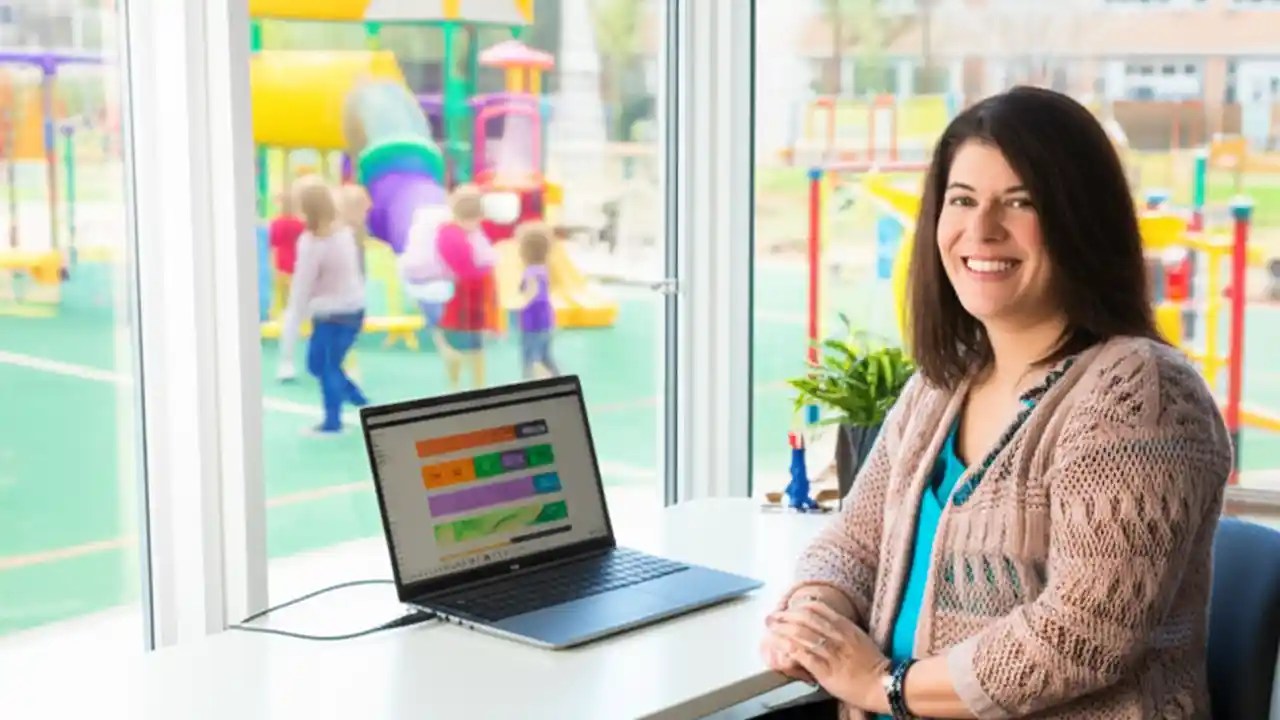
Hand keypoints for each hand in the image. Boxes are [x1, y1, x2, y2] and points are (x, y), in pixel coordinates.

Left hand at [768, 601, 890, 710]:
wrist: (883, 685)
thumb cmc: (871, 664)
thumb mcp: (858, 637)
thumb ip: (841, 628)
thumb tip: (822, 621)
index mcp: (845, 627)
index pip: (818, 608)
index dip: (798, 606)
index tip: (787, 608)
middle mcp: (837, 637)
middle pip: (805, 619)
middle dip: (785, 616)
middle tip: (771, 617)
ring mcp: (831, 653)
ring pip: (801, 635)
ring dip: (782, 630)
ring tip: (770, 629)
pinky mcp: (826, 671)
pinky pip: (803, 656)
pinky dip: (787, 648)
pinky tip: (778, 645)